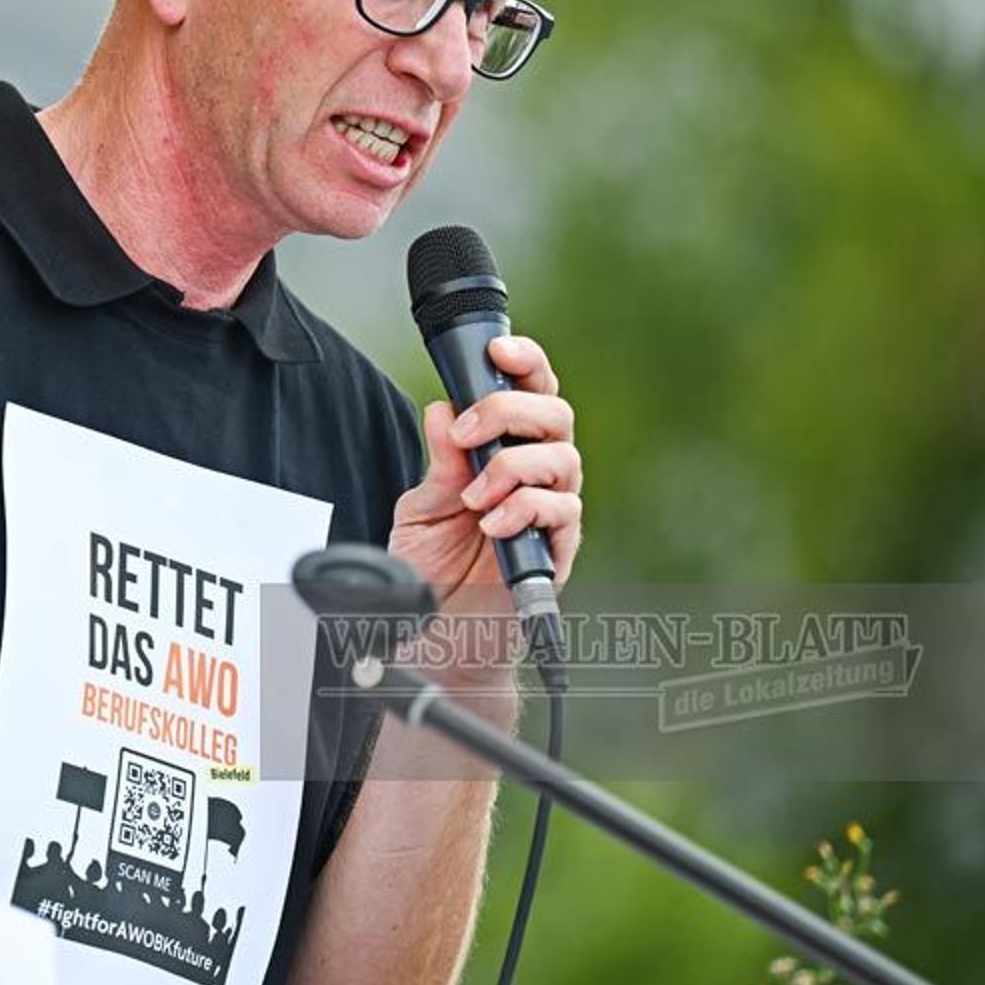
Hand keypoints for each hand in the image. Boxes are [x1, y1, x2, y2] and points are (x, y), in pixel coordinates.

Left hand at [387, 334, 582, 621]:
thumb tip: (441, 410)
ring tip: (473, 496)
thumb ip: (438, 462)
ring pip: (563, 458)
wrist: (438, 635)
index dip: (525, 361)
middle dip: (510, 410)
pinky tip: (491, 524)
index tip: (498, 349)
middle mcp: (537, 474)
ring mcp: (552, 510)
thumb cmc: (433, 569)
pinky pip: (561, 511)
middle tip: (468, 431)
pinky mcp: (559, 549)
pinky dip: (523, 509)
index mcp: (507, 450)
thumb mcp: (421, 507)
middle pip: (556, 413)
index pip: (531, 391)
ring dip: (512, 467)